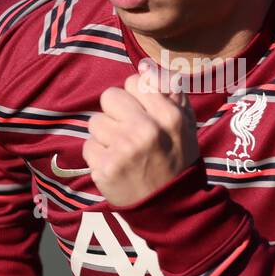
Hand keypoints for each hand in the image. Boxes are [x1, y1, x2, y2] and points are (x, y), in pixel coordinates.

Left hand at [82, 57, 198, 207]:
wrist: (171, 208)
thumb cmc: (177, 162)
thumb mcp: (186, 126)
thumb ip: (171, 94)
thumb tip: (145, 66)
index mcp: (169, 116)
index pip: (135, 82)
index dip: (135, 97)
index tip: (141, 113)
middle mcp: (146, 130)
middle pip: (109, 97)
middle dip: (116, 113)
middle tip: (128, 132)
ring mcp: (123, 150)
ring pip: (95, 122)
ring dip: (105, 136)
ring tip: (122, 151)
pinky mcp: (105, 169)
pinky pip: (88, 146)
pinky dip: (98, 156)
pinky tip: (115, 166)